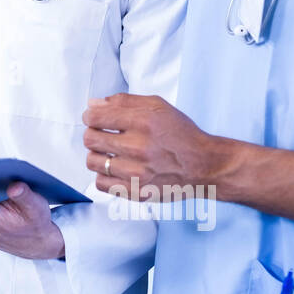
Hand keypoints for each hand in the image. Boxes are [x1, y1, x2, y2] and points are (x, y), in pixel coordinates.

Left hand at [82, 93, 234, 197]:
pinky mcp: (136, 192)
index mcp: (143, 122)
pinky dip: (104, 175)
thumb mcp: (157, 106)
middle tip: (105, 135)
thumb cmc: (180, 134)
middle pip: (90, 139)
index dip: (90, 116)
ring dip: (98, 155)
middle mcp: (139, 147)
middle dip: (93, 134)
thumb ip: (123, 101)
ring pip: (92, 161)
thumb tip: (93, 104)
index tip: (95, 118)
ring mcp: (137, 172)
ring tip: (112, 152)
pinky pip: (100, 183)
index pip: (94, 117)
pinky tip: (117, 168)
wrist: (203, 165)